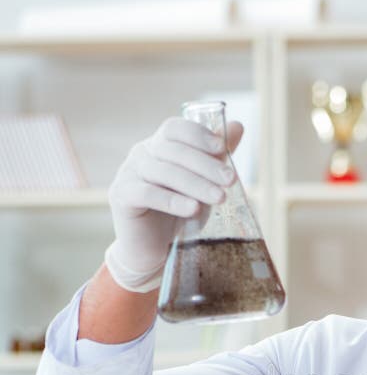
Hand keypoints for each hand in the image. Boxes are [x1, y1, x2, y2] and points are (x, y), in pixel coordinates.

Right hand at [105, 117, 243, 291]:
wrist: (154, 248)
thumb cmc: (179, 212)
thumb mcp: (202, 183)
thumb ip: (216, 157)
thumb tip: (237, 126)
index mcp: (160, 146)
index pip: (175, 128)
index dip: (198, 134)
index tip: (222, 148)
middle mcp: (142, 154)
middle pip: (172, 149)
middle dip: (205, 164)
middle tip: (230, 180)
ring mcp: (128, 173)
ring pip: (163, 171)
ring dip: (194, 184)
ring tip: (219, 198)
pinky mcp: (122, 196)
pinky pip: (147, 193)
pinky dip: (172, 200)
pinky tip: (192, 209)